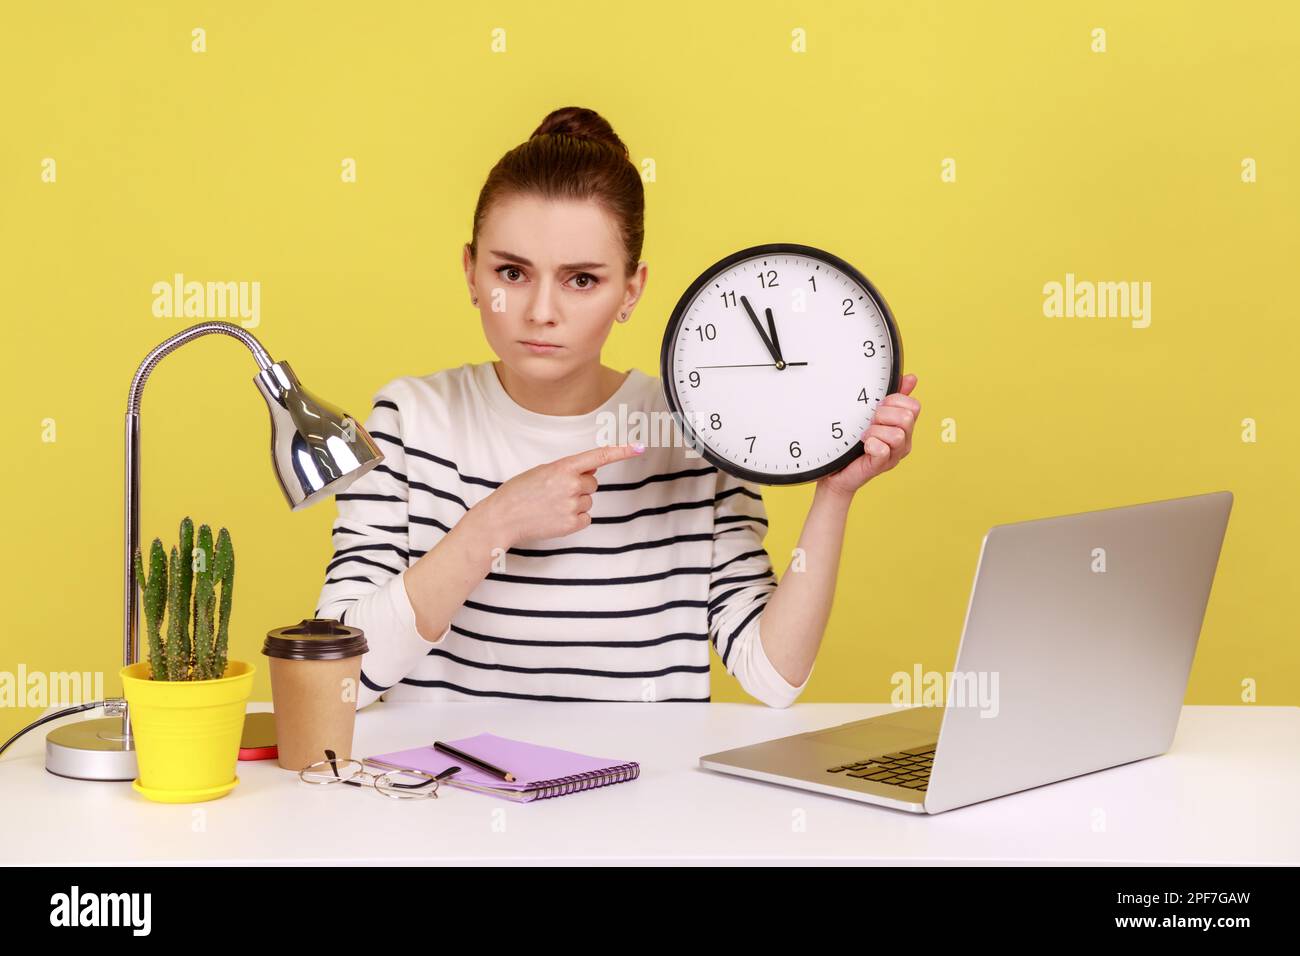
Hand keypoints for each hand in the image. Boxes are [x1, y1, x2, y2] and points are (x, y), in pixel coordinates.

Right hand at [473, 443, 645, 547]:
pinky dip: (573, 518)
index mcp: (563, 467)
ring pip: (588, 501)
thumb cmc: (519, 492)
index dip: (620, 451)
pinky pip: (585, 518)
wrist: (503, 518)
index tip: (638, 447)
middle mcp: (571, 485)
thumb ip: (568, 469)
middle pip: (592, 483)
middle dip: (578, 486)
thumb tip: (591, 470)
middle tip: (555, 492)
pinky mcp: (571, 524)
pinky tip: (555, 517)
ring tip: (551, 505)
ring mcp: (572, 505)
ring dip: (574, 503)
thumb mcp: (542, 471)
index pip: (598, 457)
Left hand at [817, 373, 918, 499]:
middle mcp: (903, 441)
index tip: (877, 406)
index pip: (914, 406)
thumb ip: (891, 397)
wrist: (835, 469)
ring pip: (897, 434)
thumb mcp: (870, 413)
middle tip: (869, 422)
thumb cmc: (852, 441)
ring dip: (875, 431)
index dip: (895, 401)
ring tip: (864, 436)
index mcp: (903, 426)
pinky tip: (863, 446)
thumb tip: (911, 378)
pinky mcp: (880, 465)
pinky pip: (883, 450)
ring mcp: (894, 455)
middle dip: (884, 414)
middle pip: (908, 417)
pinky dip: (871, 445)